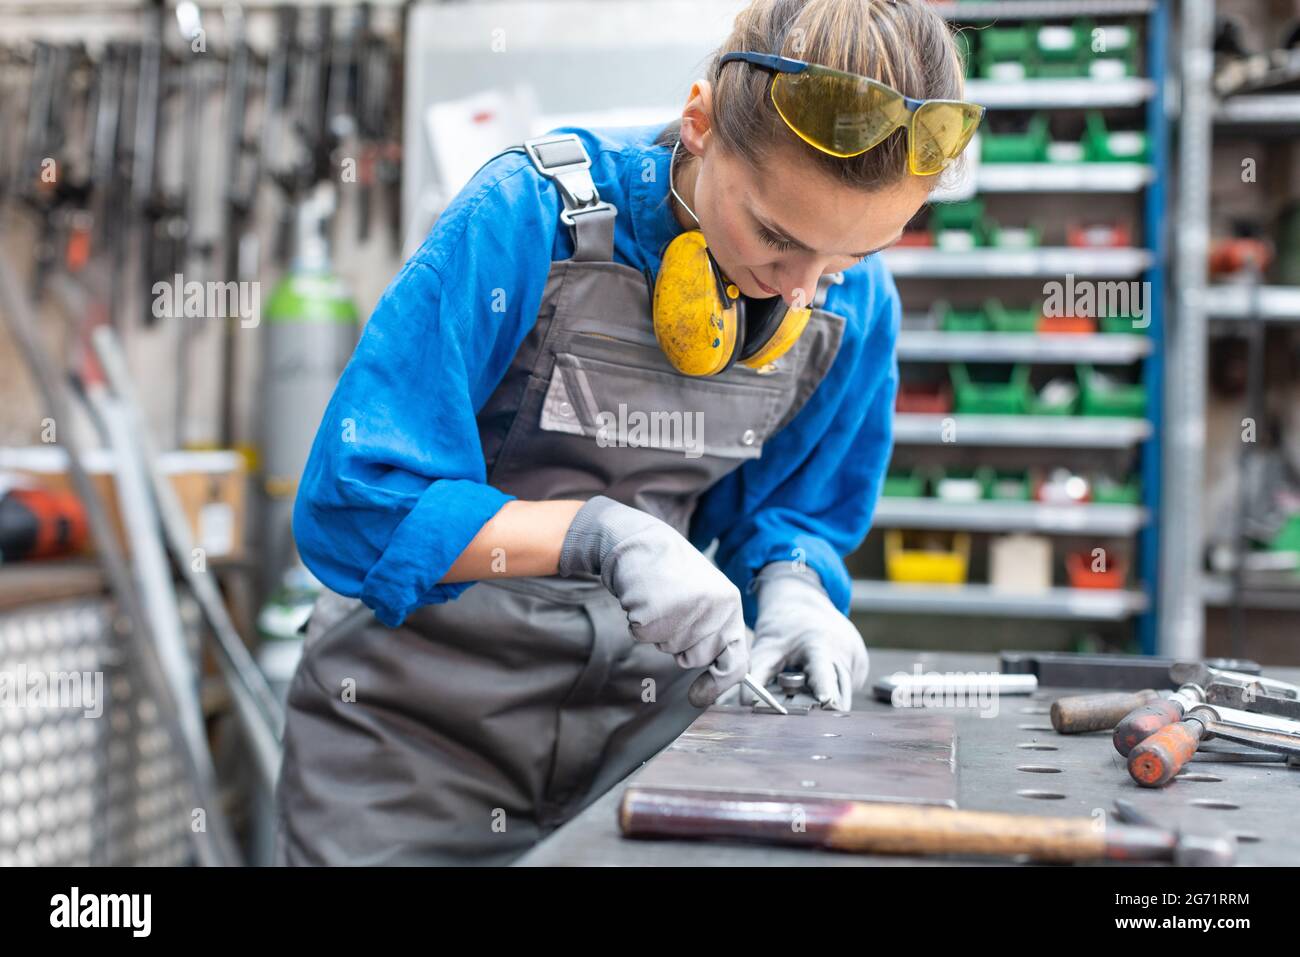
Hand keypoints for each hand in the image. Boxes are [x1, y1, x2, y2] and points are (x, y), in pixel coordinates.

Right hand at [558, 496, 747, 706]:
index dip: (719, 683)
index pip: (736, 659)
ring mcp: (684, 612)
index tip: (700, 695)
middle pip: (694, 658)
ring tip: (659, 598)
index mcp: (730, 603)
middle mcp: (713, 609)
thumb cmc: (671, 572)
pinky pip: (644, 637)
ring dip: (659, 629)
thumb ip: (715, 631)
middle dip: (680, 643)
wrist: (638, 541)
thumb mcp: (705, 596)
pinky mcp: (654, 613)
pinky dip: (639, 622)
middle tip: (672, 608)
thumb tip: (714, 683)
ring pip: (668, 648)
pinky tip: (644, 597)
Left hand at [739, 562, 868, 710]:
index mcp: (821, 645)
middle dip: (823, 710)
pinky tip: (820, 677)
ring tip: (809, 687)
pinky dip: (834, 690)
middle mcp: (844, 651)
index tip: (822, 706)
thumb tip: (747, 705)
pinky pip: (850, 688)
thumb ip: (758, 677)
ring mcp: (857, 657)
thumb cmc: (783, 627)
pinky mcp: (861, 663)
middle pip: (841, 696)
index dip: (825, 694)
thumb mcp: (766, 649)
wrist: (804, 603)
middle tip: (804, 712)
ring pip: (846, 695)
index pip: (827, 677)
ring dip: (828, 702)